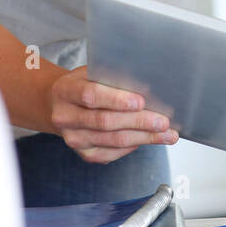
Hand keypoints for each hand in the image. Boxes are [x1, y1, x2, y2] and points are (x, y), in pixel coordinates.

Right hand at [49, 66, 178, 163]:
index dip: (116, 100)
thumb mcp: (92, 72)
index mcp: (66, 91)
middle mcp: (65, 117)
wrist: (59, 105)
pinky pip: (111, 153)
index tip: (141, 102)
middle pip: (105, 122)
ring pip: (112, 141)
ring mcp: (73, 138)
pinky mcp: (83, 153)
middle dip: (139, 122)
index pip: (91, 95)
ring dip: (143, 138)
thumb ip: (112, 77)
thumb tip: (148, 86)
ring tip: (166, 135)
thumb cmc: (83, 84)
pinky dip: (132, 147)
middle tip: (164, 122)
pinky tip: (148, 140)